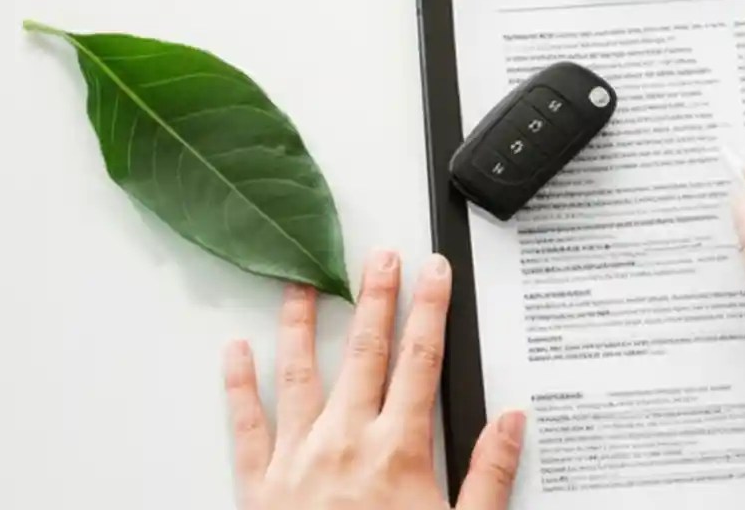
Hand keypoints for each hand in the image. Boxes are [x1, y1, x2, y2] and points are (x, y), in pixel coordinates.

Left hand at [222, 251, 525, 509]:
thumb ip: (488, 476)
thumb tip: (510, 421)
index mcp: (398, 452)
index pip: (421, 361)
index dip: (430, 310)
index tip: (434, 273)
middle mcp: (346, 443)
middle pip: (364, 353)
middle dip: (374, 298)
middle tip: (378, 257)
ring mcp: (298, 459)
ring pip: (299, 373)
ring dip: (301, 322)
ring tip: (302, 282)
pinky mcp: (261, 486)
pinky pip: (246, 425)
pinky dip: (239, 385)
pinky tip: (235, 351)